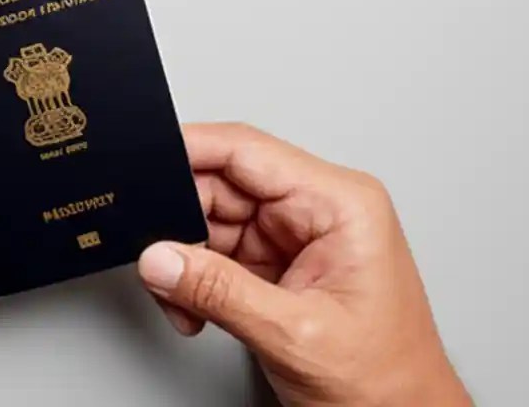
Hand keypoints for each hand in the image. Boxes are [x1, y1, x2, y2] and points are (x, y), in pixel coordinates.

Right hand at [138, 124, 470, 406]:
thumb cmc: (385, 379)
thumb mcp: (293, 334)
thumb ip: (217, 290)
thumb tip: (159, 258)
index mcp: (340, 204)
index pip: (248, 151)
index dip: (191, 148)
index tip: (143, 159)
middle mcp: (319, 210)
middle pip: (222, 186)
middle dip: (182, 225)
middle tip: (158, 261)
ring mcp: (298, 237)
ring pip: (213, 222)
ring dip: (187, 262)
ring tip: (183, 303)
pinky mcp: (280, 264)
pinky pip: (218, 254)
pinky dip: (197, 281)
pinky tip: (195, 309)